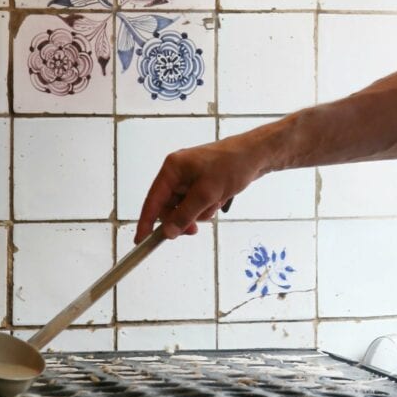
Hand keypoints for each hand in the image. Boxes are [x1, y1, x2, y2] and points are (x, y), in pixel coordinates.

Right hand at [134, 133, 266, 241]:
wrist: (256, 155)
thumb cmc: (231, 167)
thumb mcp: (206, 194)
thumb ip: (184, 215)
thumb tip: (167, 233)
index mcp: (173, 168)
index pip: (153, 199)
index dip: (146, 222)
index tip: (140, 242)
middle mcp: (178, 171)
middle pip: (169, 207)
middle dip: (183, 218)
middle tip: (195, 230)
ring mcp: (190, 176)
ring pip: (184, 207)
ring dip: (199, 212)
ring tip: (215, 203)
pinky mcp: (202, 181)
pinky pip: (196, 202)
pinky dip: (207, 206)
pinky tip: (220, 199)